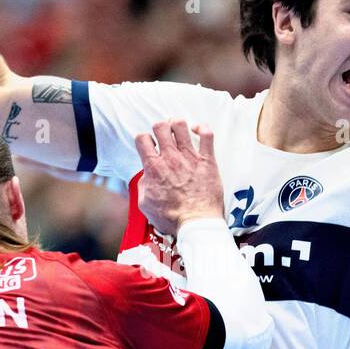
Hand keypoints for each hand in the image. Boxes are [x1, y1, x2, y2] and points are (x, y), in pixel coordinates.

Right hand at [135, 120, 223, 235]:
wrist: (196, 223)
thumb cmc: (172, 218)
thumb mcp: (145, 204)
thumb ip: (142, 185)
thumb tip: (146, 176)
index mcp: (153, 168)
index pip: (142, 139)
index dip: (143, 140)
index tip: (149, 146)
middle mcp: (170, 158)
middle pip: (160, 126)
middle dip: (160, 128)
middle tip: (164, 136)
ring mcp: (189, 157)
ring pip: (180, 125)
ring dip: (177, 125)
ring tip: (179, 132)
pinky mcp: (207, 160)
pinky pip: (206, 134)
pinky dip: (201, 128)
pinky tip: (197, 131)